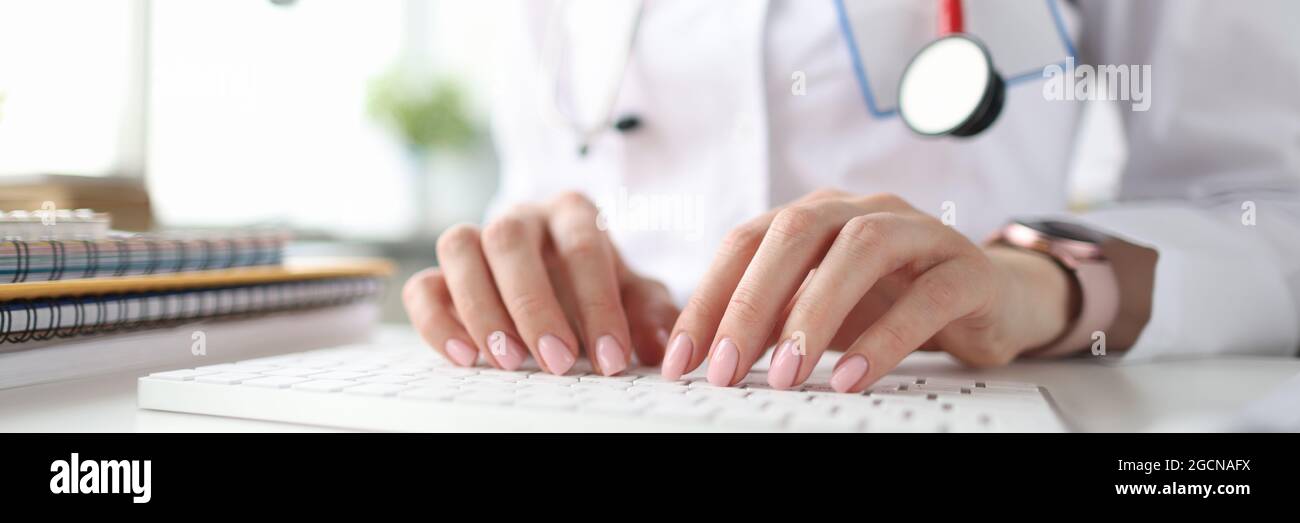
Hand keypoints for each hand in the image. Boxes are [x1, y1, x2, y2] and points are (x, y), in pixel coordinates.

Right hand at [403, 192, 679, 374]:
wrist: (562, 282)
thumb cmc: (598, 287)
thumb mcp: (633, 296)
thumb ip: (649, 314)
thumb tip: (662, 345)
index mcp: (572, 212)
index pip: (582, 245)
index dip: (597, 303)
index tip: (611, 358)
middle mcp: (519, 216)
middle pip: (509, 239)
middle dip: (533, 305)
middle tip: (558, 362)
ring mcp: (474, 240)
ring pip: (458, 248)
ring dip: (480, 308)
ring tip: (509, 362)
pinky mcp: (441, 275)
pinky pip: (422, 286)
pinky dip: (437, 322)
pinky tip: (467, 358)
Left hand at [661, 189, 1077, 391]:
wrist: (990, 299)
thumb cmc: (893, 301)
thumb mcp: (822, 311)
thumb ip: (772, 322)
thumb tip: (711, 358)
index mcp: (816, 216)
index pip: (745, 242)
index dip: (708, 298)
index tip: (680, 359)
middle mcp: (861, 210)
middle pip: (794, 235)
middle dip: (750, 304)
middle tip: (724, 368)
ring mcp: (918, 232)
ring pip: (860, 251)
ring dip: (814, 314)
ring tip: (786, 374)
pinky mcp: (965, 268)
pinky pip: (925, 297)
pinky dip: (884, 340)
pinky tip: (851, 378)